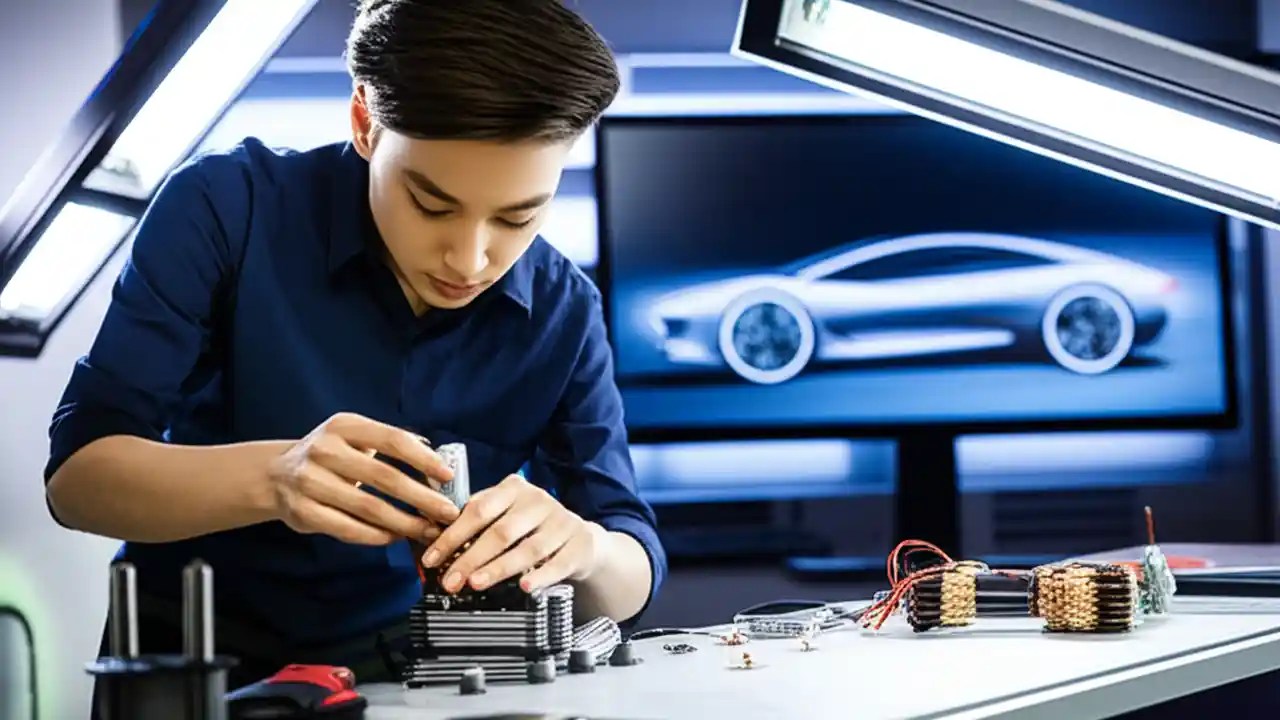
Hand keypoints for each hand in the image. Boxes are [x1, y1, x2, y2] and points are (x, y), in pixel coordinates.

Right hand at [267, 412, 460, 544]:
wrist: (275, 475)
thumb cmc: (330, 456)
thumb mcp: (353, 437)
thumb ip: (390, 443)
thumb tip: (438, 461)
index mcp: (344, 426)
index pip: (392, 440)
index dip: (423, 459)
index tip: (447, 476)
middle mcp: (325, 450)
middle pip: (384, 476)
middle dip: (422, 497)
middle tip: (447, 512)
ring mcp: (310, 481)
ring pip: (368, 507)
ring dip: (404, 522)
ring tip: (428, 530)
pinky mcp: (302, 511)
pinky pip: (347, 528)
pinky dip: (376, 536)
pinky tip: (395, 538)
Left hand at [423, 475, 603, 593]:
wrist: (580, 539)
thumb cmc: (532, 526)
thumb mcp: (506, 512)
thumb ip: (476, 520)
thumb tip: (436, 541)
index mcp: (515, 489)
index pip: (479, 510)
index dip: (453, 536)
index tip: (432, 559)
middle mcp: (539, 502)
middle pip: (501, 532)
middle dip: (471, 559)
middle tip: (451, 580)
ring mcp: (561, 523)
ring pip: (528, 549)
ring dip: (499, 568)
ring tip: (477, 583)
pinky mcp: (578, 545)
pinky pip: (558, 564)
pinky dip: (540, 576)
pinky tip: (524, 586)